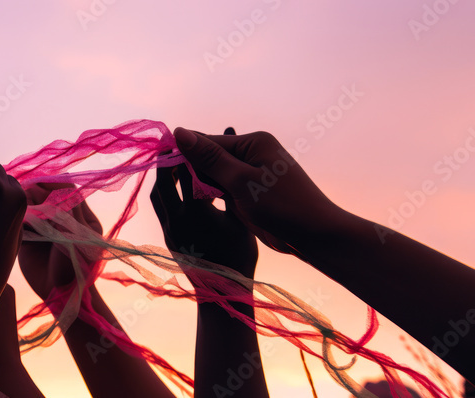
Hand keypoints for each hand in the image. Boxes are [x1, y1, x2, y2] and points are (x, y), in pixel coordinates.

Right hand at [18, 183, 102, 299]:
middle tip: (32, 211)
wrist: (60, 295)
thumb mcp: (77, 238)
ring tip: (25, 222)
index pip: (65, 187)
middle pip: (43, 192)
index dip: (51, 183)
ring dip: (24, 207)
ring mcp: (43, 225)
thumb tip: (51, 190)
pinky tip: (18, 229)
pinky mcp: (27, 235)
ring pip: (29, 203)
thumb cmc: (76, 269)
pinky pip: (19, 218)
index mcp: (79, 213)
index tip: (38, 186)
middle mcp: (60, 216)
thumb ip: (67, 212)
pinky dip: (16, 219)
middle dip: (35, 196)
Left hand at [150, 128, 256, 277]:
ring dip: (164, 176)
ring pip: (156, 194)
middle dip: (170, 160)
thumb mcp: (242, 220)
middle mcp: (177, 220)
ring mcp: (169, 231)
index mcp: (197, 214)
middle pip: (163, 180)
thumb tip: (237, 175)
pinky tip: (176, 185)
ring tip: (177, 163)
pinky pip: (159, 208)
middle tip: (179, 145)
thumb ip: (232, 187)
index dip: (189, 153)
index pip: (187, 173)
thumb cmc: (240, 254)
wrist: (223, 292)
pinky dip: (165, 192)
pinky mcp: (167, 239)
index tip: (193, 137)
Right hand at [173, 127, 346, 254]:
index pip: (208, 142)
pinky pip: (224, 189)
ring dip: (201, 185)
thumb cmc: (282, 206)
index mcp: (254, 142)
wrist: (315, 236)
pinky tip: (200, 204)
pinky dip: (213, 195)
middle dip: (193, 171)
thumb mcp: (241, 181)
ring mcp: (252, 174)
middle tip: (170, 186)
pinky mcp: (251, 193)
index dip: (184, 154)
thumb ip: (209, 158)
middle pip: (210, 158)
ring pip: (215, 175)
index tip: (160, 165)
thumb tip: (179, 132)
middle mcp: (253, 154)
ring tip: (183, 197)